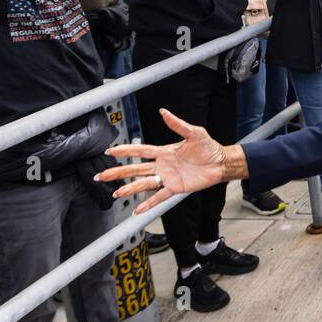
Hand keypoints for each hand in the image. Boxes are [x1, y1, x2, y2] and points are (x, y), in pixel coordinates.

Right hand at [97, 109, 241, 214]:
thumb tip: (164, 112)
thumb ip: (177, 124)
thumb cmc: (208, 147)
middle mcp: (162, 165)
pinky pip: (159, 196)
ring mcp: (167, 177)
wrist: (220, 163)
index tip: (109, 152)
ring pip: (143, 183)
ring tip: (116, 192)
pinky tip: (138, 209)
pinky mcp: (175, 188)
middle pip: (135, 168)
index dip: (124, 151)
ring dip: (129, 188)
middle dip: (118, 172)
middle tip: (101, 175)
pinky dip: (148, 203)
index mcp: (164, 152)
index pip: (139, 150)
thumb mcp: (193, 132)